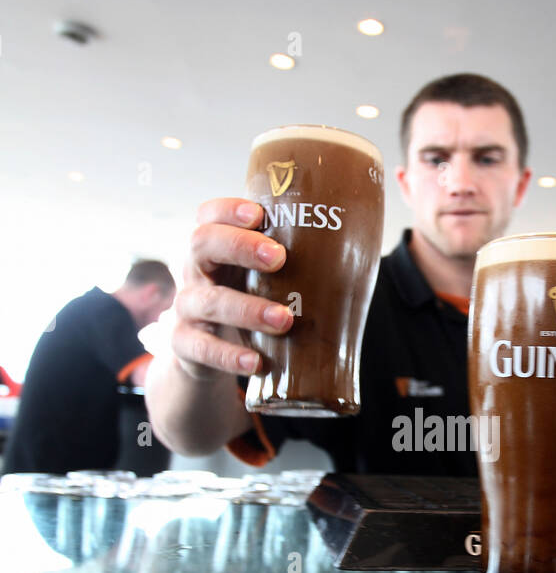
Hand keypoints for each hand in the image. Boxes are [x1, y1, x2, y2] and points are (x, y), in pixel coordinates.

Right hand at [171, 198, 293, 380]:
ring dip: (248, 309)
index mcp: (214, 246)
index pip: (210, 215)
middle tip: (279, 257)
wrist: (208, 349)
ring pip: (210, 301)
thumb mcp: (258, 276)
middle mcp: (195, 270)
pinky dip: (229, 356)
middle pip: (203, 244)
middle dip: (240, 247)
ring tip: (284, 320)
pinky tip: (255, 362)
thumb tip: (353, 248)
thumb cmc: (246, 299)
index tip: (258, 214)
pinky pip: (203, 348)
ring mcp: (187, 307)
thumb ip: (287, 261)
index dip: (228, 210)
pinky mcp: (185, 343)